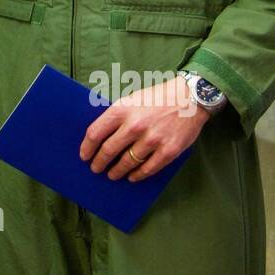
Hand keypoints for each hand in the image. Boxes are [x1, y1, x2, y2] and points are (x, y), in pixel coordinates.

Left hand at [80, 75, 210, 182]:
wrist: (190, 97)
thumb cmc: (157, 97)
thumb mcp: (132, 99)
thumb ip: (117, 115)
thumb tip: (100, 136)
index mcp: (122, 109)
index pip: (95, 133)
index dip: (87, 148)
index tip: (84, 156)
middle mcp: (135, 125)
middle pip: (108, 150)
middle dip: (99, 163)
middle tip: (96, 168)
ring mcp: (152, 140)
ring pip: (127, 162)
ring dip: (117, 171)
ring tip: (113, 174)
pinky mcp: (168, 151)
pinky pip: (148, 169)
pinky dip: (137, 175)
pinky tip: (132, 176)